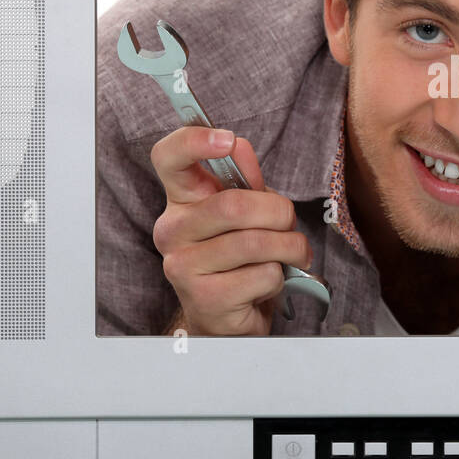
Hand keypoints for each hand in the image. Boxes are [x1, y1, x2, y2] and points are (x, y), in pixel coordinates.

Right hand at [149, 126, 312, 335]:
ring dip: (289, 247)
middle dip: (279, 213)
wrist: (229, 318)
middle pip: (235, 205)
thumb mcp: (246, 214)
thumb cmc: (239, 259)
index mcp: (181, 201)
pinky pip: (262, 274)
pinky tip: (268, 283)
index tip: (227, 140)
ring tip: (291, 254)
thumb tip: (239, 145)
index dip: (194, 141)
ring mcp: (183, 266)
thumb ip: (245, 181)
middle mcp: (172, 231)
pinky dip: (280, 277)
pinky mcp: (204, 299)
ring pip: (255, 242)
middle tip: (289, 226)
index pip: (168, 158)